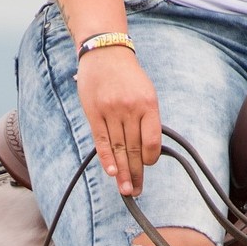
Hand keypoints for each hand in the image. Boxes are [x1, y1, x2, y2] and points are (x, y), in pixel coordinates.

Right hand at [75, 47, 161, 194]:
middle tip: (136, 192)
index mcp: (148, 104)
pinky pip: (101, 140)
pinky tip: (111, 172)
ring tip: (126, 190)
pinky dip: (107, 158)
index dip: (150, 157)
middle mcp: (130, 109)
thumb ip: (148, 119)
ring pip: (118, 148)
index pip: (152, 140)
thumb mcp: (147, 93)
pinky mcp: (94, 113)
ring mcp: (111, 111)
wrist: (105, 53)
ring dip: (122, 172)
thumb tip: (148, 150)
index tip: (147, 165)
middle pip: (134, 148)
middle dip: (136, 173)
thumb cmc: (129, 77)